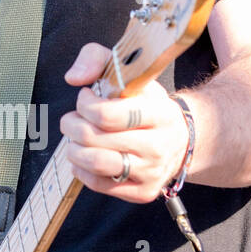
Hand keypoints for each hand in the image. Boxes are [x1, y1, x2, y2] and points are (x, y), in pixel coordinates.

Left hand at [60, 43, 189, 203]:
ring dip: (73, 150)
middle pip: (96, 139)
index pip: (108, 114)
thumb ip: (97, 59)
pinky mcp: (142, 192)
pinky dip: (81, 170)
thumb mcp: (130, 72)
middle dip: (71, 126)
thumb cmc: (146, 103)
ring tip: (74, 139)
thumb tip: (74, 77)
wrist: (180, 139)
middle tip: (71, 120)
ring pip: (96, 164)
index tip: (85, 97)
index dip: (85, 105)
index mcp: (159, 113)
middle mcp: (159, 145)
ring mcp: (152, 172)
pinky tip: (84, 157)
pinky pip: (99, 185)